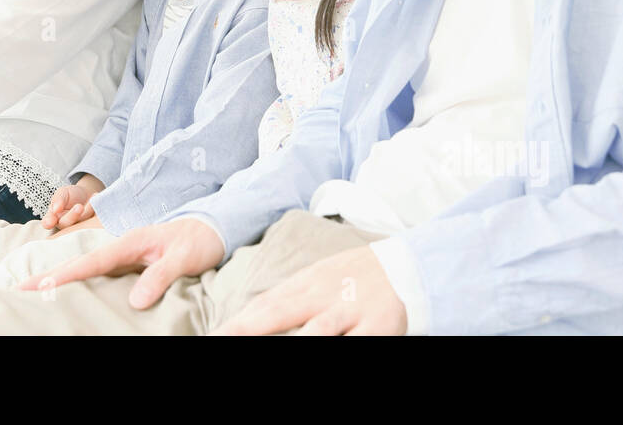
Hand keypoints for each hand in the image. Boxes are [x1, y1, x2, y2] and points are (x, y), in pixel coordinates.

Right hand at [19, 217, 224, 308]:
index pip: (91, 261)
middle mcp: (123, 246)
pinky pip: (102, 272)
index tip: (38, 283)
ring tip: (38, 290)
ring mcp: (127, 254)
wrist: (215, 227)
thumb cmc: (199, 241)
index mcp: (130, 242)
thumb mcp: (183, 258)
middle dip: (52, 275)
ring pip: (89, 267)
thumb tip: (135, 301)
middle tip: (22, 289)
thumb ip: (159, 277)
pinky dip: (83, 279)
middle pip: (81, 263)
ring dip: (64, 278)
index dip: (64, 274)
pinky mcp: (133, 262)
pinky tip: (74, 290)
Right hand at [41, 174, 103, 229]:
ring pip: (80, 223)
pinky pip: (93, 222)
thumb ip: (58, 199)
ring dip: (87, 211)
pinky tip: (97, 199)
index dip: (48, 222)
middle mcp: (64, 224)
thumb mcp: (63, 192)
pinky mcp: (90, 227)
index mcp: (54, 217)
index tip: (51, 221)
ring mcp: (77, 227)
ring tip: (93, 198)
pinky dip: (96, 211)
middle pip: (65, 224)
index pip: (47, 222)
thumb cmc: (71, 194)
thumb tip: (55, 209)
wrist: (87, 194)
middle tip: (79, 206)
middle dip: (73, 215)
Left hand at [213, 245, 406, 335]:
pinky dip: (342, 349)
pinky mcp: (377, 328)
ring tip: (262, 351)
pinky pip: (355, 345)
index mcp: (306, 285)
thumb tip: (248, 317)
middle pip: (280, 314)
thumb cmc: (355, 278)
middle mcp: (323, 296)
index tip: (216, 335)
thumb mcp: (318, 280)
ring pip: (317, 332)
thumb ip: (287, 298)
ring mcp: (350, 312)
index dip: (240, 322)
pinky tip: (322, 356)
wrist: (407, 266)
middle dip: (249, 329)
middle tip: (222, 338)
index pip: (266, 305)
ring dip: (296, 344)